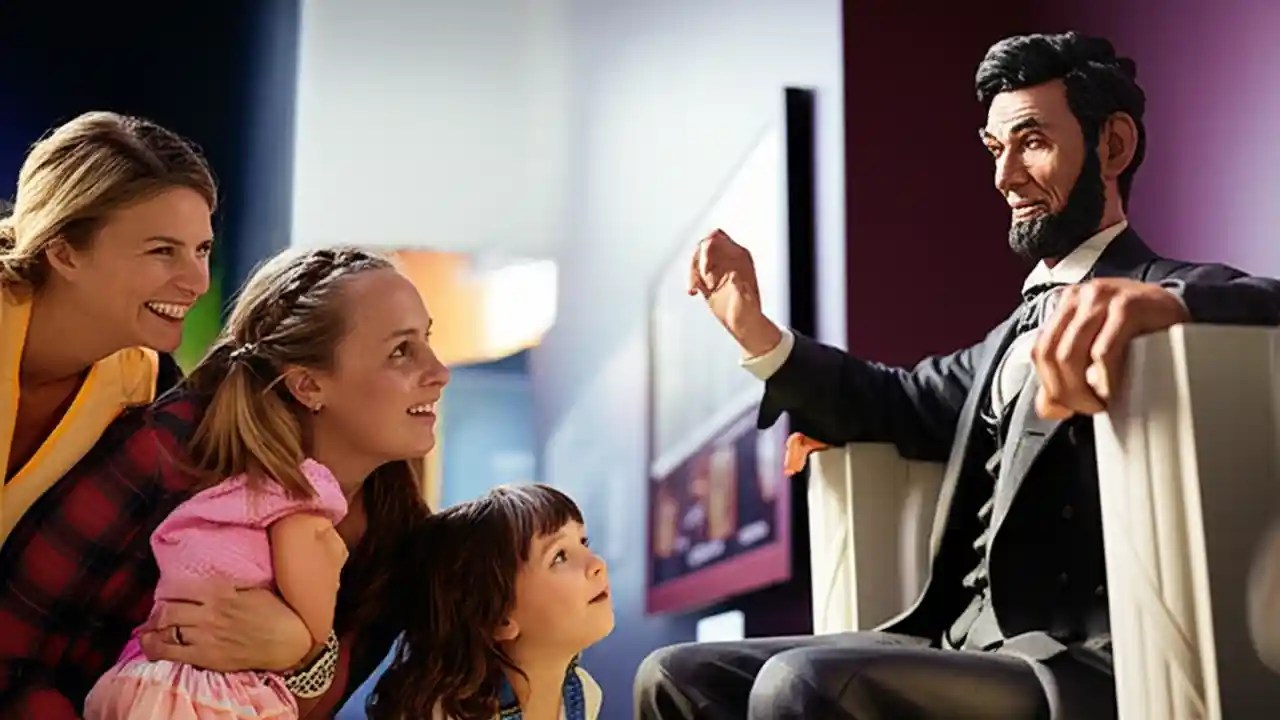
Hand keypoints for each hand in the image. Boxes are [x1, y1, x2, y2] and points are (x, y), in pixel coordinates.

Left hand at [139, 577, 312, 672]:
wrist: (289, 641)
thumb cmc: (277, 613)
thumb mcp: (253, 588)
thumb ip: (228, 585)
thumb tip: (209, 583)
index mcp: (220, 590)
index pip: (180, 587)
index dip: (168, 590)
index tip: (168, 594)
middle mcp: (208, 610)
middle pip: (167, 608)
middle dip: (157, 611)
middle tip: (158, 613)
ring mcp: (204, 634)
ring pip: (163, 628)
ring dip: (152, 628)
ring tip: (150, 629)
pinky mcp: (205, 656)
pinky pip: (170, 652)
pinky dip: (155, 647)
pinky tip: (149, 645)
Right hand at [688, 229, 782, 356]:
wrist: (743, 325)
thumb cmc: (748, 313)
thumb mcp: (744, 299)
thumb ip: (739, 286)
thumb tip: (734, 276)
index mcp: (739, 256)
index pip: (717, 237)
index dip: (706, 250)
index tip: (705, 270)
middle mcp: (727, 258)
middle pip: (703, 245)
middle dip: (696, 261)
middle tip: (700, 281)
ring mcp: (718, 268)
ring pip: (696, 258)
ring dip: (691, 272)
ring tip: (694, 288)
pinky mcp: (708, 278)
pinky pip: (694, 271)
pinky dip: (690, 280)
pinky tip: (693, 292)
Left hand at [1032, 278, 1190, 418]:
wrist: (1179, 309)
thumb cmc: (1137, 331)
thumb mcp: (1095, 348)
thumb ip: (1066, 375)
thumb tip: (1049, 409)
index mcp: (1066, 305)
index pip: (1040, 351)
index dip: (1050, 385)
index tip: (1068, 407)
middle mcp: (1080, 297)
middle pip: (1054, 355)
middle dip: (1068, 392)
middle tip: (1091, 408)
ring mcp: (1103, 297)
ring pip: (1072, 354)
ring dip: (1084, 390)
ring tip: (1104, 401)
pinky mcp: (1129, 305)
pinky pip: (1104, 351)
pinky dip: (1105, 379)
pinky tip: (1115, 390)